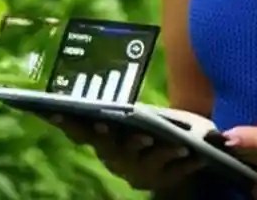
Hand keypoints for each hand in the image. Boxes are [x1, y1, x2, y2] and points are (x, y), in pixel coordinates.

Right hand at [48, 113, 204, 191]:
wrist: (167, 158)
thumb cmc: (141, 128)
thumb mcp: (126, 119)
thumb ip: (113, 109)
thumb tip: (92, 78)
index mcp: (102, 141)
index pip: (80, 132)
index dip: (67, 124)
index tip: (58, 113)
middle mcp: (116, 160)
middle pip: (113, 149)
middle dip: (117, 138)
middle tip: (123, 129)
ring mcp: (140, 172)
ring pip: (149, 161)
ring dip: (161, 152)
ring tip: (178, 143)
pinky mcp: (164, 180)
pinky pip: (177, 171)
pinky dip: (187, 163)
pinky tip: (198, 155)